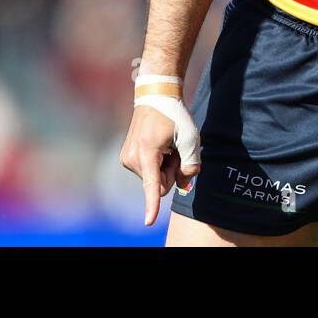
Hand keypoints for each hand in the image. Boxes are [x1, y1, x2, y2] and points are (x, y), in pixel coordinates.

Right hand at [119, 102, 200, 225]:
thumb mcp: (190, 137)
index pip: (152, 184)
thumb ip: (191, 164)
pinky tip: (159, 146)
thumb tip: (183, 185)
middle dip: (171, 172)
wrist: (155, 96)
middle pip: (160, 184)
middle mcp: (132, 159)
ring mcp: (127, 159)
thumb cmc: (174, 115)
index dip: (152, 205)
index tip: (149, 222)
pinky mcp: (126, 159)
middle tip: (175, 148)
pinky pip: (148, 173)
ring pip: (153, 179)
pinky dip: (157, 163)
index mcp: (148, 152)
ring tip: (166, 144)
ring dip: (165, 166)